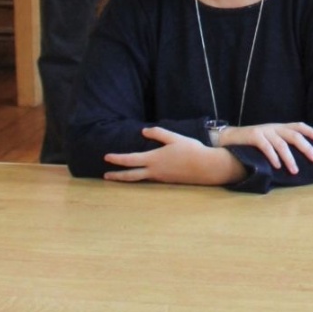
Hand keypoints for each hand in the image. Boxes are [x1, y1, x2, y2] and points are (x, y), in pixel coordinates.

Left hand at [103, 126, 245, 184]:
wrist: (206, 167)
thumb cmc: (191, 150)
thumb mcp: (175, 138)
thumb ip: (159, 134)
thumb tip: (143, 131)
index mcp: (154, 158)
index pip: (130, 159)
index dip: (117, 158)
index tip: (107, 157)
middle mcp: (154, 170)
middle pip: (131, 175)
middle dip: (117, 176)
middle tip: (106, 176)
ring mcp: (161, 177)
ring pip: (140, 178)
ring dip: (128, 177)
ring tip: (120, 177)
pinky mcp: (168, 180)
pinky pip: (151, 179)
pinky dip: (142, 177)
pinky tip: (143, 174)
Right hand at [219, 121, 312, 173]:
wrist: (229, 137)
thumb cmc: (252, 141)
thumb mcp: (269, 138)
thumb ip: (282, 141)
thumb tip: (300, 154)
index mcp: (279, 127)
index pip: (298, 126)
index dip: (310, 131)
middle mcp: (274, 127)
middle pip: (294, 135)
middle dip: (306, 147)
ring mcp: (264, 131)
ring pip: (281, 144)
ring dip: (290, 158)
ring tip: (295, 170)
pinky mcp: (253, 136)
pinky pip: (266, 147)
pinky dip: (273, 157)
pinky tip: (277, 166)